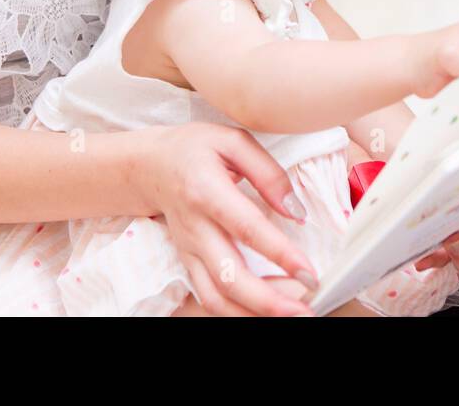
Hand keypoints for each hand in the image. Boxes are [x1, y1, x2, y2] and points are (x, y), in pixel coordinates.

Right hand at [128, 121, 318, 315]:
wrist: (149, 165)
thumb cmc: (194, 148)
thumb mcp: (234, 141)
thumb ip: (268, 173)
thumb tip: (296, 210)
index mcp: (207, 192)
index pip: (247, 229)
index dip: (280, 254)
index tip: (309, 272)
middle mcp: (195, 228)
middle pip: (229, 277)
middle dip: (268, 302)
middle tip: (306, 309)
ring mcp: (189, 250)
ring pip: (216, 298)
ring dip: (253, 314)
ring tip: (291, 316)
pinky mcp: (188, 263)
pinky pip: (209, 298)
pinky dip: (236, 312)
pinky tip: (264, 312)